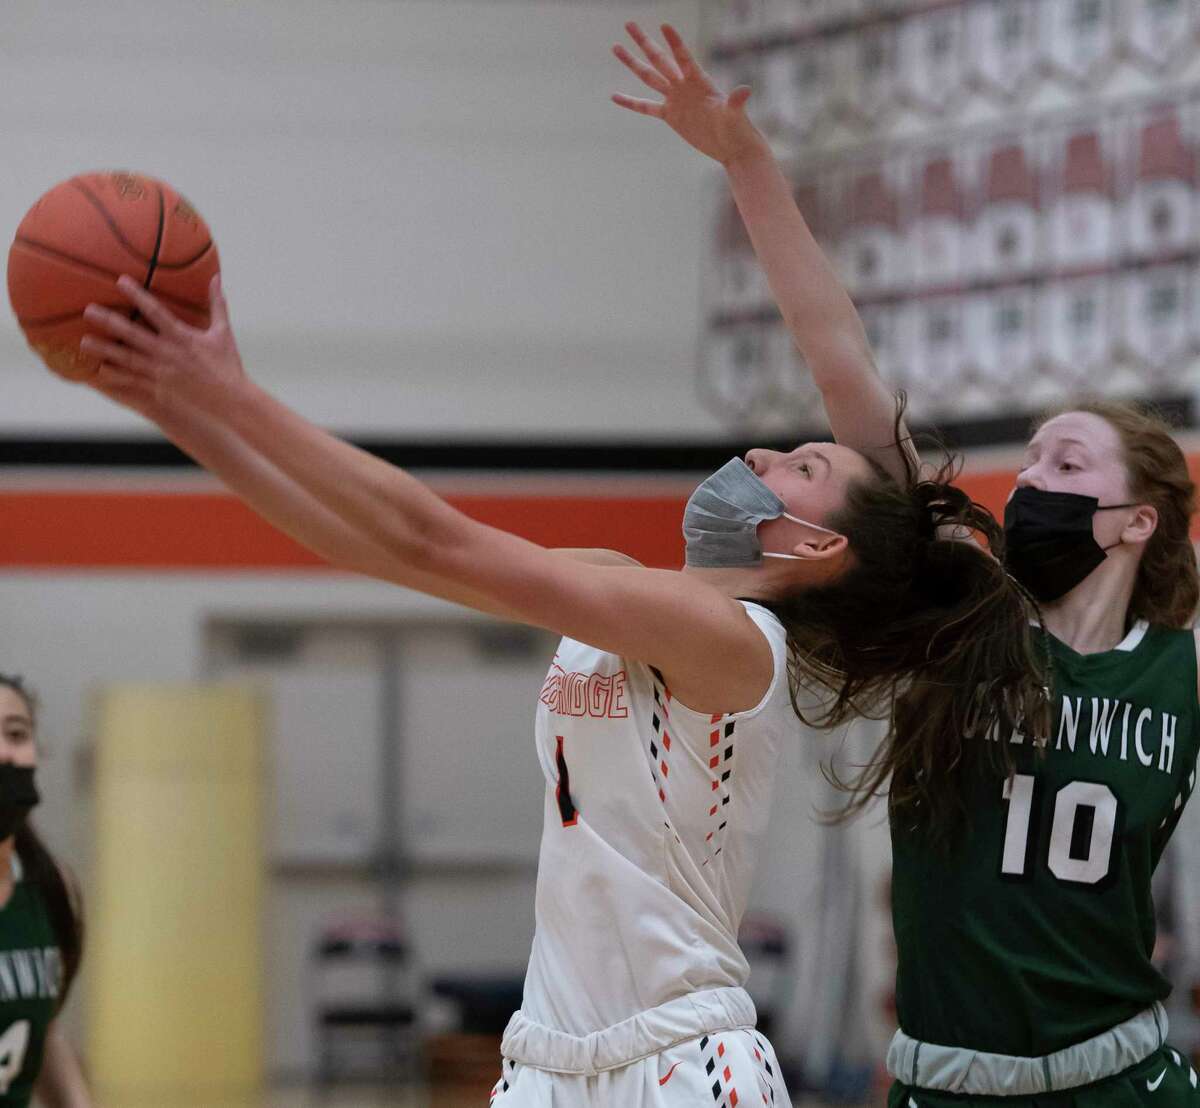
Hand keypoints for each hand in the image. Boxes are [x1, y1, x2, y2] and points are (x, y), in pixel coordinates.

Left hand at [80, 275, 246, 416]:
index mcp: (182, 337)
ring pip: (126, 359)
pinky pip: (133, 381)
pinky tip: (100, 370)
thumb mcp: (223, 332)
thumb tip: (216, 277)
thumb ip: (217, 304)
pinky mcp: (160, 388)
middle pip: (132, 334)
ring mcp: (161, 372)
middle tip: (88, 310)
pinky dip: (116, 376)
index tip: (120, 280)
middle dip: (109, 322)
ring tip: (83, 343)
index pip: (155, 311)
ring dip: (104, 350)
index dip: (137, 295)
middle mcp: (168, 353)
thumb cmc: (228, 365)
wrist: (230, 400)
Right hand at [611, 23, 766, 166]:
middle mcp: (684, 85)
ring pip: (649, 77)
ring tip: (616, 47)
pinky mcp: (670, 116)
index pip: (683, 57)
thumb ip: (736, 102)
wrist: (732, 147)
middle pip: (659, 59)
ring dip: (633, 63)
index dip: (675, 43)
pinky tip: (615, 96)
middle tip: (629, 24)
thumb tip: (745, 90)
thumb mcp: (735, 115)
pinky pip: (646, 107)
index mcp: (699, 81)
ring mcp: (675, 99)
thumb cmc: (738, 130)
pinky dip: (631, 102)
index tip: (664, 26)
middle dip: (644, 42)